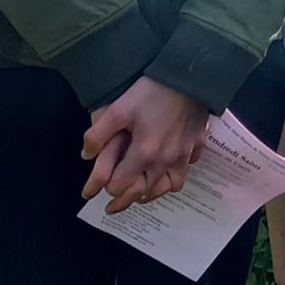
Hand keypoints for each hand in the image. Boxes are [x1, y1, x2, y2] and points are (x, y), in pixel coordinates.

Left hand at [82, 79, 211, 212]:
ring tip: (143, 190)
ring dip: (154, 191)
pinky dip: (175, 173)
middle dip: (126, 201)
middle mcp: (165, 161)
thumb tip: (86, 155)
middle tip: (113, 208)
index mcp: (144, 154)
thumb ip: (98, 134)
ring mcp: (183, 155)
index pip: (121, 186)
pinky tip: (169, 165)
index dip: (107, 188)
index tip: (100, 187)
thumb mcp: (118, 109)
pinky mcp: (197, 145)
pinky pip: (186, 169)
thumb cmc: (152, 91)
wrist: (190, 76)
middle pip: (144, 192)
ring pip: (169, 186)